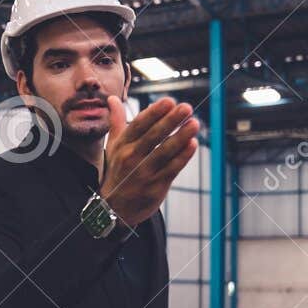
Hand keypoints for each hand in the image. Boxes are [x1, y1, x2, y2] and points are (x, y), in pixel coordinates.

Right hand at [98, 96, 199, 225]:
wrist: (113, 209)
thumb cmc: (117, 171)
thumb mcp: (113, 146)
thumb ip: (116, 121)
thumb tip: (113, 98)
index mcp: (122, 145)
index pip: (138, 125)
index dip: (154, 113)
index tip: (168, 101)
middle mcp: (131, 158)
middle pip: (153, 136)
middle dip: (170, 121)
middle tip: (186, 108)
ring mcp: (144, 173)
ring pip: (164, 152)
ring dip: (180, 137)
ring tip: (194, 124)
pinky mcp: (156, 187)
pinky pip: (172, 169)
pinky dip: (183, 157)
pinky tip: (192, 145)